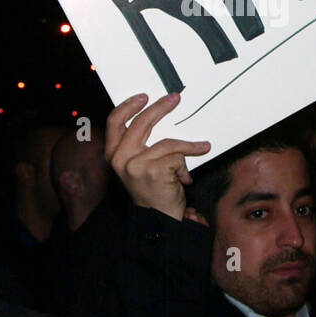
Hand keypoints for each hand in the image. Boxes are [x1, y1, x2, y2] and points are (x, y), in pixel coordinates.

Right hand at [105, 92, 210, 220]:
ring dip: (188, 147)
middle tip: (175, 99)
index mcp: (113, 154)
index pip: (114, 122)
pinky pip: (177, 156)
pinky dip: (186, 165)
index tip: (144, 96)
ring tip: (202, 147)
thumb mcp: (137, 165)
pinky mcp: (153, 171)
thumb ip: (139, 144)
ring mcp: (135, 165)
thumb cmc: (151, 190)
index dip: (128, 106)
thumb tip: (154, 115)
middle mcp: (120, 159)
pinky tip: (185, 178)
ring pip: (167, 143)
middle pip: (141, 123)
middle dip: (160, 108)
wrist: (157, 220)